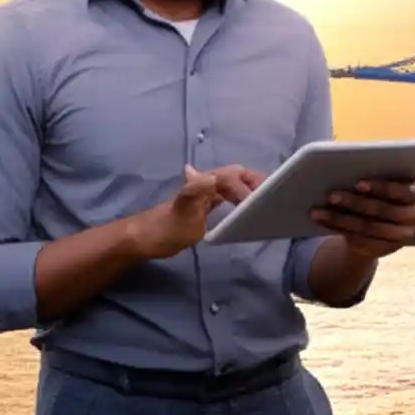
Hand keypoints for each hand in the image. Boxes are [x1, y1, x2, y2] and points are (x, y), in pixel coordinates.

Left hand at [127, 164, 264, 259]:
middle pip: (235, 174)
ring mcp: (204, 194)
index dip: (246, 187)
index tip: (256, 205)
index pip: (232, 176)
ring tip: (263, 201)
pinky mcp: (204, 206)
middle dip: (254, 181)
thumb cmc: (165, 228)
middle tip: (271, 196)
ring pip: (232, 184)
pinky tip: (246, 208)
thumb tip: (213, 175)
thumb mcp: (182, 211)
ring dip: (248, 189)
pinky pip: (227, 196)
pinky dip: (240, 198)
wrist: (144, 240)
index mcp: (204, 182)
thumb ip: (196, 192)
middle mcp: (206, 183)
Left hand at [311, 167, 414, 259]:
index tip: (358, 183)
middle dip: (355, 203)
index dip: (382, 188)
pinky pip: (359, 241)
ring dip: (340, 218)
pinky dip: (337, 228)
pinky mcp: (384, 250)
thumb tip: (377, 156)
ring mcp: (400, 236)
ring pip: (368, 228)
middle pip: (384, 211)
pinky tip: (321, 219)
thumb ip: (385, 165)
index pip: (404, 192)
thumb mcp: (386, 176)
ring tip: (318, 209)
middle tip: (331, 195)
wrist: (380, 220)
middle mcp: (414, 216)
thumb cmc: (381, 189)